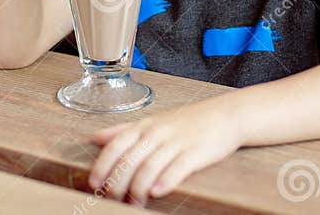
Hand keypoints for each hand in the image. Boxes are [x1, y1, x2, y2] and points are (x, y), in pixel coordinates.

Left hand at [87, 100, 243, 205]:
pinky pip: (178, 168)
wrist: (224, 115)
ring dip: (138, 189)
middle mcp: (157, 132)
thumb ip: (123, 130)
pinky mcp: (196, 153)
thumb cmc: (186, 121)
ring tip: (134, 204)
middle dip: (118, 183)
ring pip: (150, 166)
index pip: (117, 144)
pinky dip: (165, 181)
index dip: (103, 165)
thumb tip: (95, 138)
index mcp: (144, 125)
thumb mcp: (152, 121)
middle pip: (130, 160)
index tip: (94, 182)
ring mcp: (177, 142)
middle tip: (112, 199)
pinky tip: (157, 192)